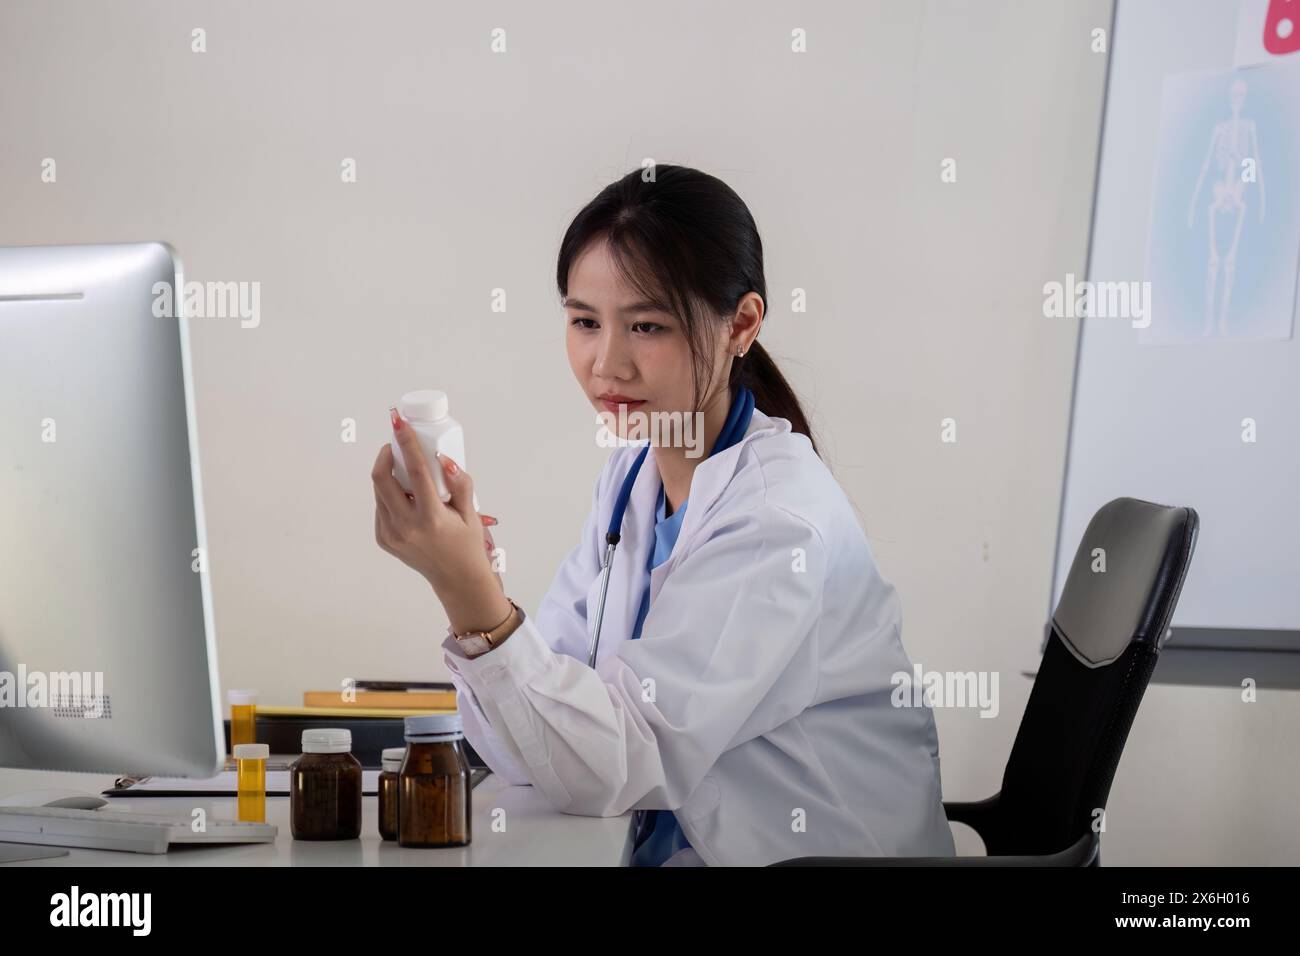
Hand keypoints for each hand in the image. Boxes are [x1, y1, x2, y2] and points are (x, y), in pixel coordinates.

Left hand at [372, 416, 511, 633]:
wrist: (456, 579)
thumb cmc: (467, 543)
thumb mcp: (471, 512)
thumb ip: (460, 483)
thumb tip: (443, 458)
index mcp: (430, 518)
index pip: (414, 471)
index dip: (406, 442)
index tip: (398, 422)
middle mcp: (406, 526)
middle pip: (381, 478)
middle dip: (386, 454)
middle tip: (397, 445)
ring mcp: (391, 534)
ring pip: (378, 491)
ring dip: (387, 474)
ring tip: (404, 470)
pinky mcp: (384, 539)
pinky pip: (381, 506)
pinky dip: (389, 494)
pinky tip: (405, 495)